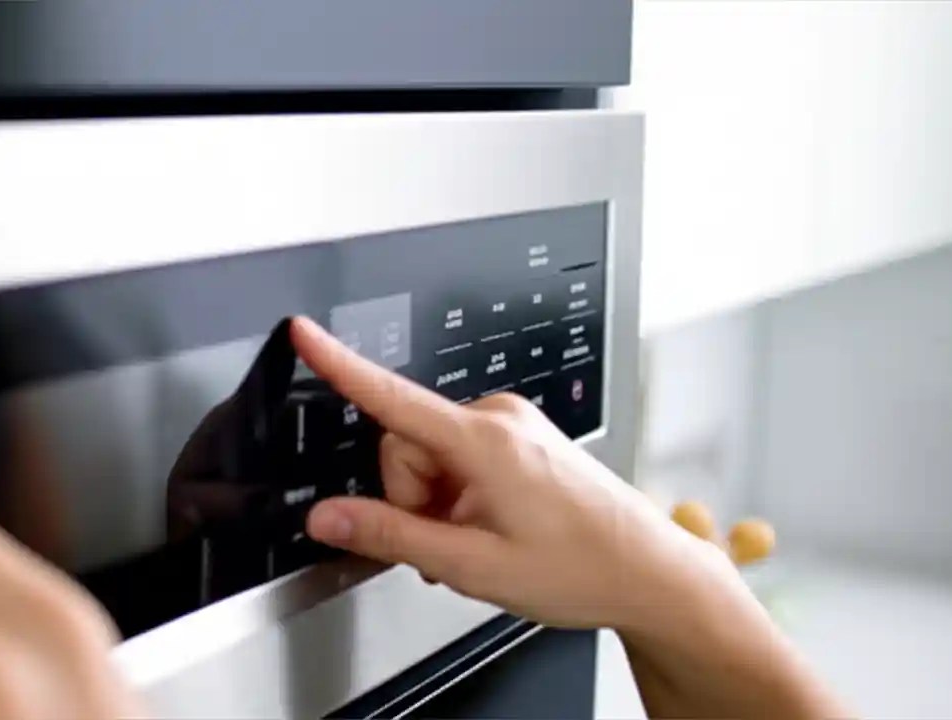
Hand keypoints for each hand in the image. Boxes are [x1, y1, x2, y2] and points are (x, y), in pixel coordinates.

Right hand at [290, 317, 737, 633]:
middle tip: (447, 544)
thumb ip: (391, 537)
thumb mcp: (473, 565)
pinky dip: (457, 495)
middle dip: (411, 497)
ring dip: (435, 502)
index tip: (303, 333)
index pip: (391, 397)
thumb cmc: (581, 566)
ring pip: (431, 455)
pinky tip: (486, 529)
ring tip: (476, 543)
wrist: (649, 571)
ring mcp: (513, 426)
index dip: (339, 365)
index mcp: (485, 441)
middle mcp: (499, 418)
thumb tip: (329, 518)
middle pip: (406, 444)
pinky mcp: (520, 437)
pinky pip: (459, 457)